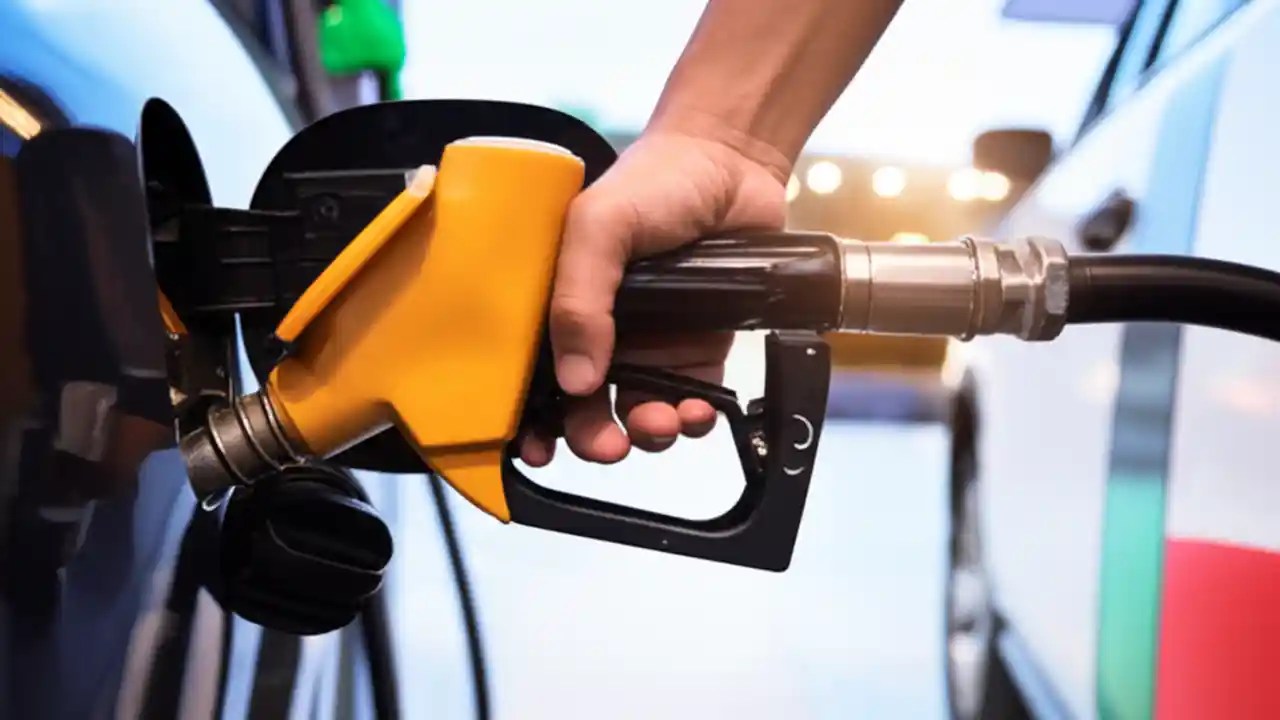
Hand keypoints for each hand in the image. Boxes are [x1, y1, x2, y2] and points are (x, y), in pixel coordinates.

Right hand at [519, 129, 787, 465]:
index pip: (530, 373)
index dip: (527, 419)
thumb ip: (579, 299)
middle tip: (610, 446)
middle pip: (583, 407)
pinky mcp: (699, 348)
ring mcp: (651, 343)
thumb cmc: (655, 182)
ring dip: (649, 432)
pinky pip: (691, 400)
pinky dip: (694, 418)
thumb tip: (577, 382)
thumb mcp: (597, 227)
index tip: (535, 448)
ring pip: (639, 412)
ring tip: (664, 421)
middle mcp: (601, 330)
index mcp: (559, 303)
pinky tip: (700, 410)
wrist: (733, 162)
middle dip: (592, 438)